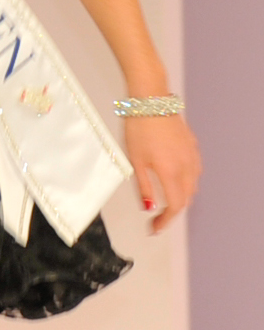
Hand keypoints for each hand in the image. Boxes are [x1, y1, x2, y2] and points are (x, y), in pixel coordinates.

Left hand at [125, 113, 200, 233]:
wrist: (151, 101)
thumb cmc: (139, 129)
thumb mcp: (136, 160)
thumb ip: (144, 186)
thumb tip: (148, 208)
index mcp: (172, 172)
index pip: (175, 206)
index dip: (165, 221)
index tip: (154, 228)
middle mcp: (187, 166)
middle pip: (186, 198)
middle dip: (172, 211)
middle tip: (157, 218)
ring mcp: (192, 155)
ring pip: (192, 185)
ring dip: (181, 197)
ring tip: (165, 202)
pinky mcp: (192, 146)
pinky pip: (194, 171)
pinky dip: (186, 182)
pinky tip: (175, 179)